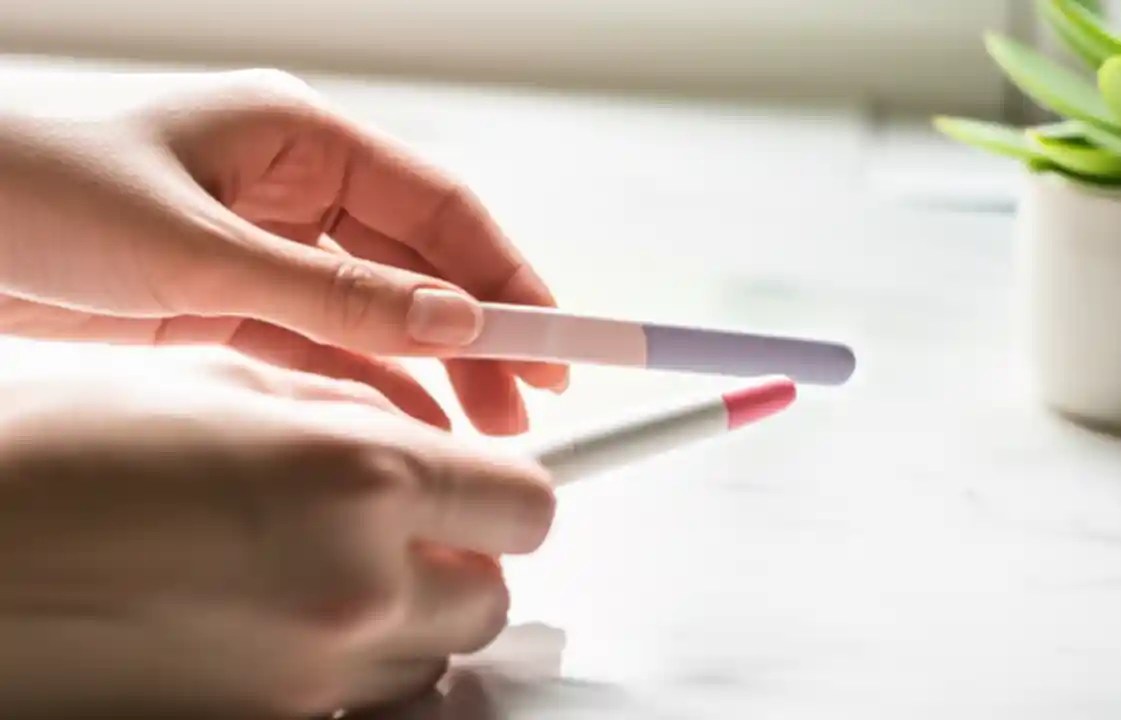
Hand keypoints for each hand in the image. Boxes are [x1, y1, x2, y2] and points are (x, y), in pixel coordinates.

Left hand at [0, 69, 566, 434]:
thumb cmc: (40, 193)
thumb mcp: (201, 251)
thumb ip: (334, 295)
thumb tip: (451, 324)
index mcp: (300, 139)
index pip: (438, 207)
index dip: (506, 273)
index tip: (554, 337)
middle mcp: (294, 189)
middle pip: (418, 263)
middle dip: (479, 329)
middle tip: (530, 398)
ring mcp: (265, 247)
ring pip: (376, 311)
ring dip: (429, 363)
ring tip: (483, 423)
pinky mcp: (230, 300)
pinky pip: (320, 344)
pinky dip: (364, 381)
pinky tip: (405, 418)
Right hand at [0, 350, 554, 717]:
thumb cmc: (47, 454)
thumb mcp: (224, 381)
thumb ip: (355, 414)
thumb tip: (426, 439)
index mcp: (358, 477)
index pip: (527, 503)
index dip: (507, 488)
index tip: (483, 483)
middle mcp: (355, 589)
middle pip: (491, 594)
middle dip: (457, 555)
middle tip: (397, 522)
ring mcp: (311, 679)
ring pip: (431, 655)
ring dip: (403, 612)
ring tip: (316, 566)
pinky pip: (356, 701)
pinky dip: (341, 664)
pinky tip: (270, 615)